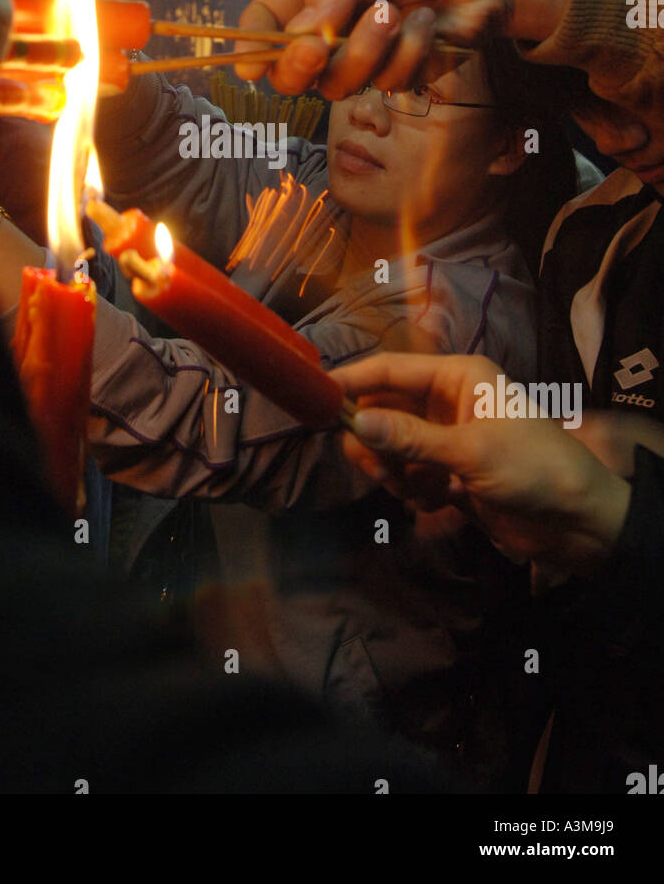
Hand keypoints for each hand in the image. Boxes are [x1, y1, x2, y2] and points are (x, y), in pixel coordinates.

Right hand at [235, 0, 565, 97]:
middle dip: (300, 64)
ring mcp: (365, 56)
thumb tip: (302, 33)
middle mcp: (331, 28)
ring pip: (339, 84)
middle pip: (291, 72)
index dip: (251, 46)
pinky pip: (389, 83)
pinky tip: (430, 24)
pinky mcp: (402, 74)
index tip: (249, 67)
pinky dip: (411, 52)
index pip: (263, 23)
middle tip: (320, 44)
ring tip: (397, 11)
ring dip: (367, 49)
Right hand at [334, 352, 629, 578]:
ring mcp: (446, 439)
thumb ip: (409, 438)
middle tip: (378, 467)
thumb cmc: (532, 467)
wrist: (577, 521)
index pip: (389, 371)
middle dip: (377, 443)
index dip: (351, 381)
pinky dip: (416, 491)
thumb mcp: (470, 450)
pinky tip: (443, 501)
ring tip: (424, 489)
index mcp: (457, 377)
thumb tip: (353, 422)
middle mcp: (447, 402)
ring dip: (397, 473)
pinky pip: (409, 476)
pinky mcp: (449, 473)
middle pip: (383, 412)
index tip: (313, 397)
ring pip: (391, 449)